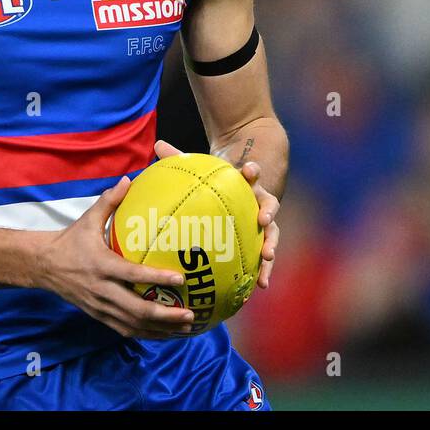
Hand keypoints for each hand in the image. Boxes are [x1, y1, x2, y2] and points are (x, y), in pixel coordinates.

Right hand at [37, 175, 198, 339]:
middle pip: (136, 309)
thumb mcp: (87, 219)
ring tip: (186, 327)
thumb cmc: (70, 241)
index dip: (156, 277)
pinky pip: (125, 330)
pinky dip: (146, 334)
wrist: (43, 265)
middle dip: (166, 315)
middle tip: (190, 314)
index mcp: (101, 264)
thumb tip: (129, 180)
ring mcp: (100, 306)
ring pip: (133, 324)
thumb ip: (109, 201)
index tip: (180, 278)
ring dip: (161, 329)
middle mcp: (101, 289)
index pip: (132, 275)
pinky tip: (165, 334)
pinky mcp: (98, 315)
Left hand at [154, 139, 278, 289]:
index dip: (252, 172)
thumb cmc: (217, 179)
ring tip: (267, 258)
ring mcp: (264, 222)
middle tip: (263, 220)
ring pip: (272, 233)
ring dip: (272, 245)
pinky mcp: (261, 240)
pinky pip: (262, 256)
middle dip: (268, 211)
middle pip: (270, 205)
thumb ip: (180, 157)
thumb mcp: (202, 168)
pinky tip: (258, 286)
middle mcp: (260, 201)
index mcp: (247, 183)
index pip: (252, 174)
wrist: (244, 188)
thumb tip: (158, 143)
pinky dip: (262, 270)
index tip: (250, 170)